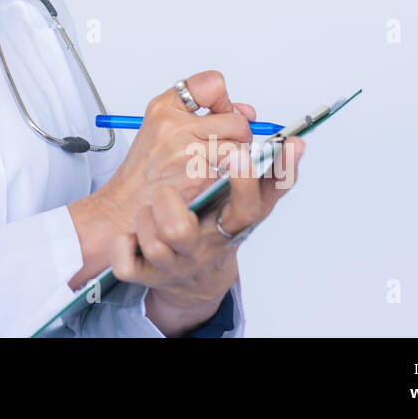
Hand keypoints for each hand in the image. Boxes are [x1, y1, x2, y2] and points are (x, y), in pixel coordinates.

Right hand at [66, 70, 253, 286]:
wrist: (123, 208)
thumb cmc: (146, 172)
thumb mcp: (161, 128)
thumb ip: (204, 112)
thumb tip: (248, 112)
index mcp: (164, 108)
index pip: (213, 83)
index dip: (223, 102)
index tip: (217, 116)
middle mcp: (174, 125)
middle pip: (237, 120)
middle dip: (238, 137)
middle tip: (219, 151)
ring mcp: (186, 150)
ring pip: (240, 146)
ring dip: (236, 161)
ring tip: (212, 170)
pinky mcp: (199, 176)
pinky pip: (235, 169)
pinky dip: (229, 179)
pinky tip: (209, 184)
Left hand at [112, 135, 305, 334]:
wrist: (184, 273)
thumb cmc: (215, 225)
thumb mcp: (247, 204)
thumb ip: (271, 173)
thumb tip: (295, 142)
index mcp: (230, 226)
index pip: (247, 209)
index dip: (244, 183)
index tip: (240, 154)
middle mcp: (202, 248)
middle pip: (182, 232)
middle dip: (168, 202)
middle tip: (167, 187)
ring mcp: (171, 264)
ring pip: (151, 241)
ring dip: (147, 215)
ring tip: (151, 205)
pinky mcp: (143, 276)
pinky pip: (125, 262)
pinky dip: (122, 246)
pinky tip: (130, 234)